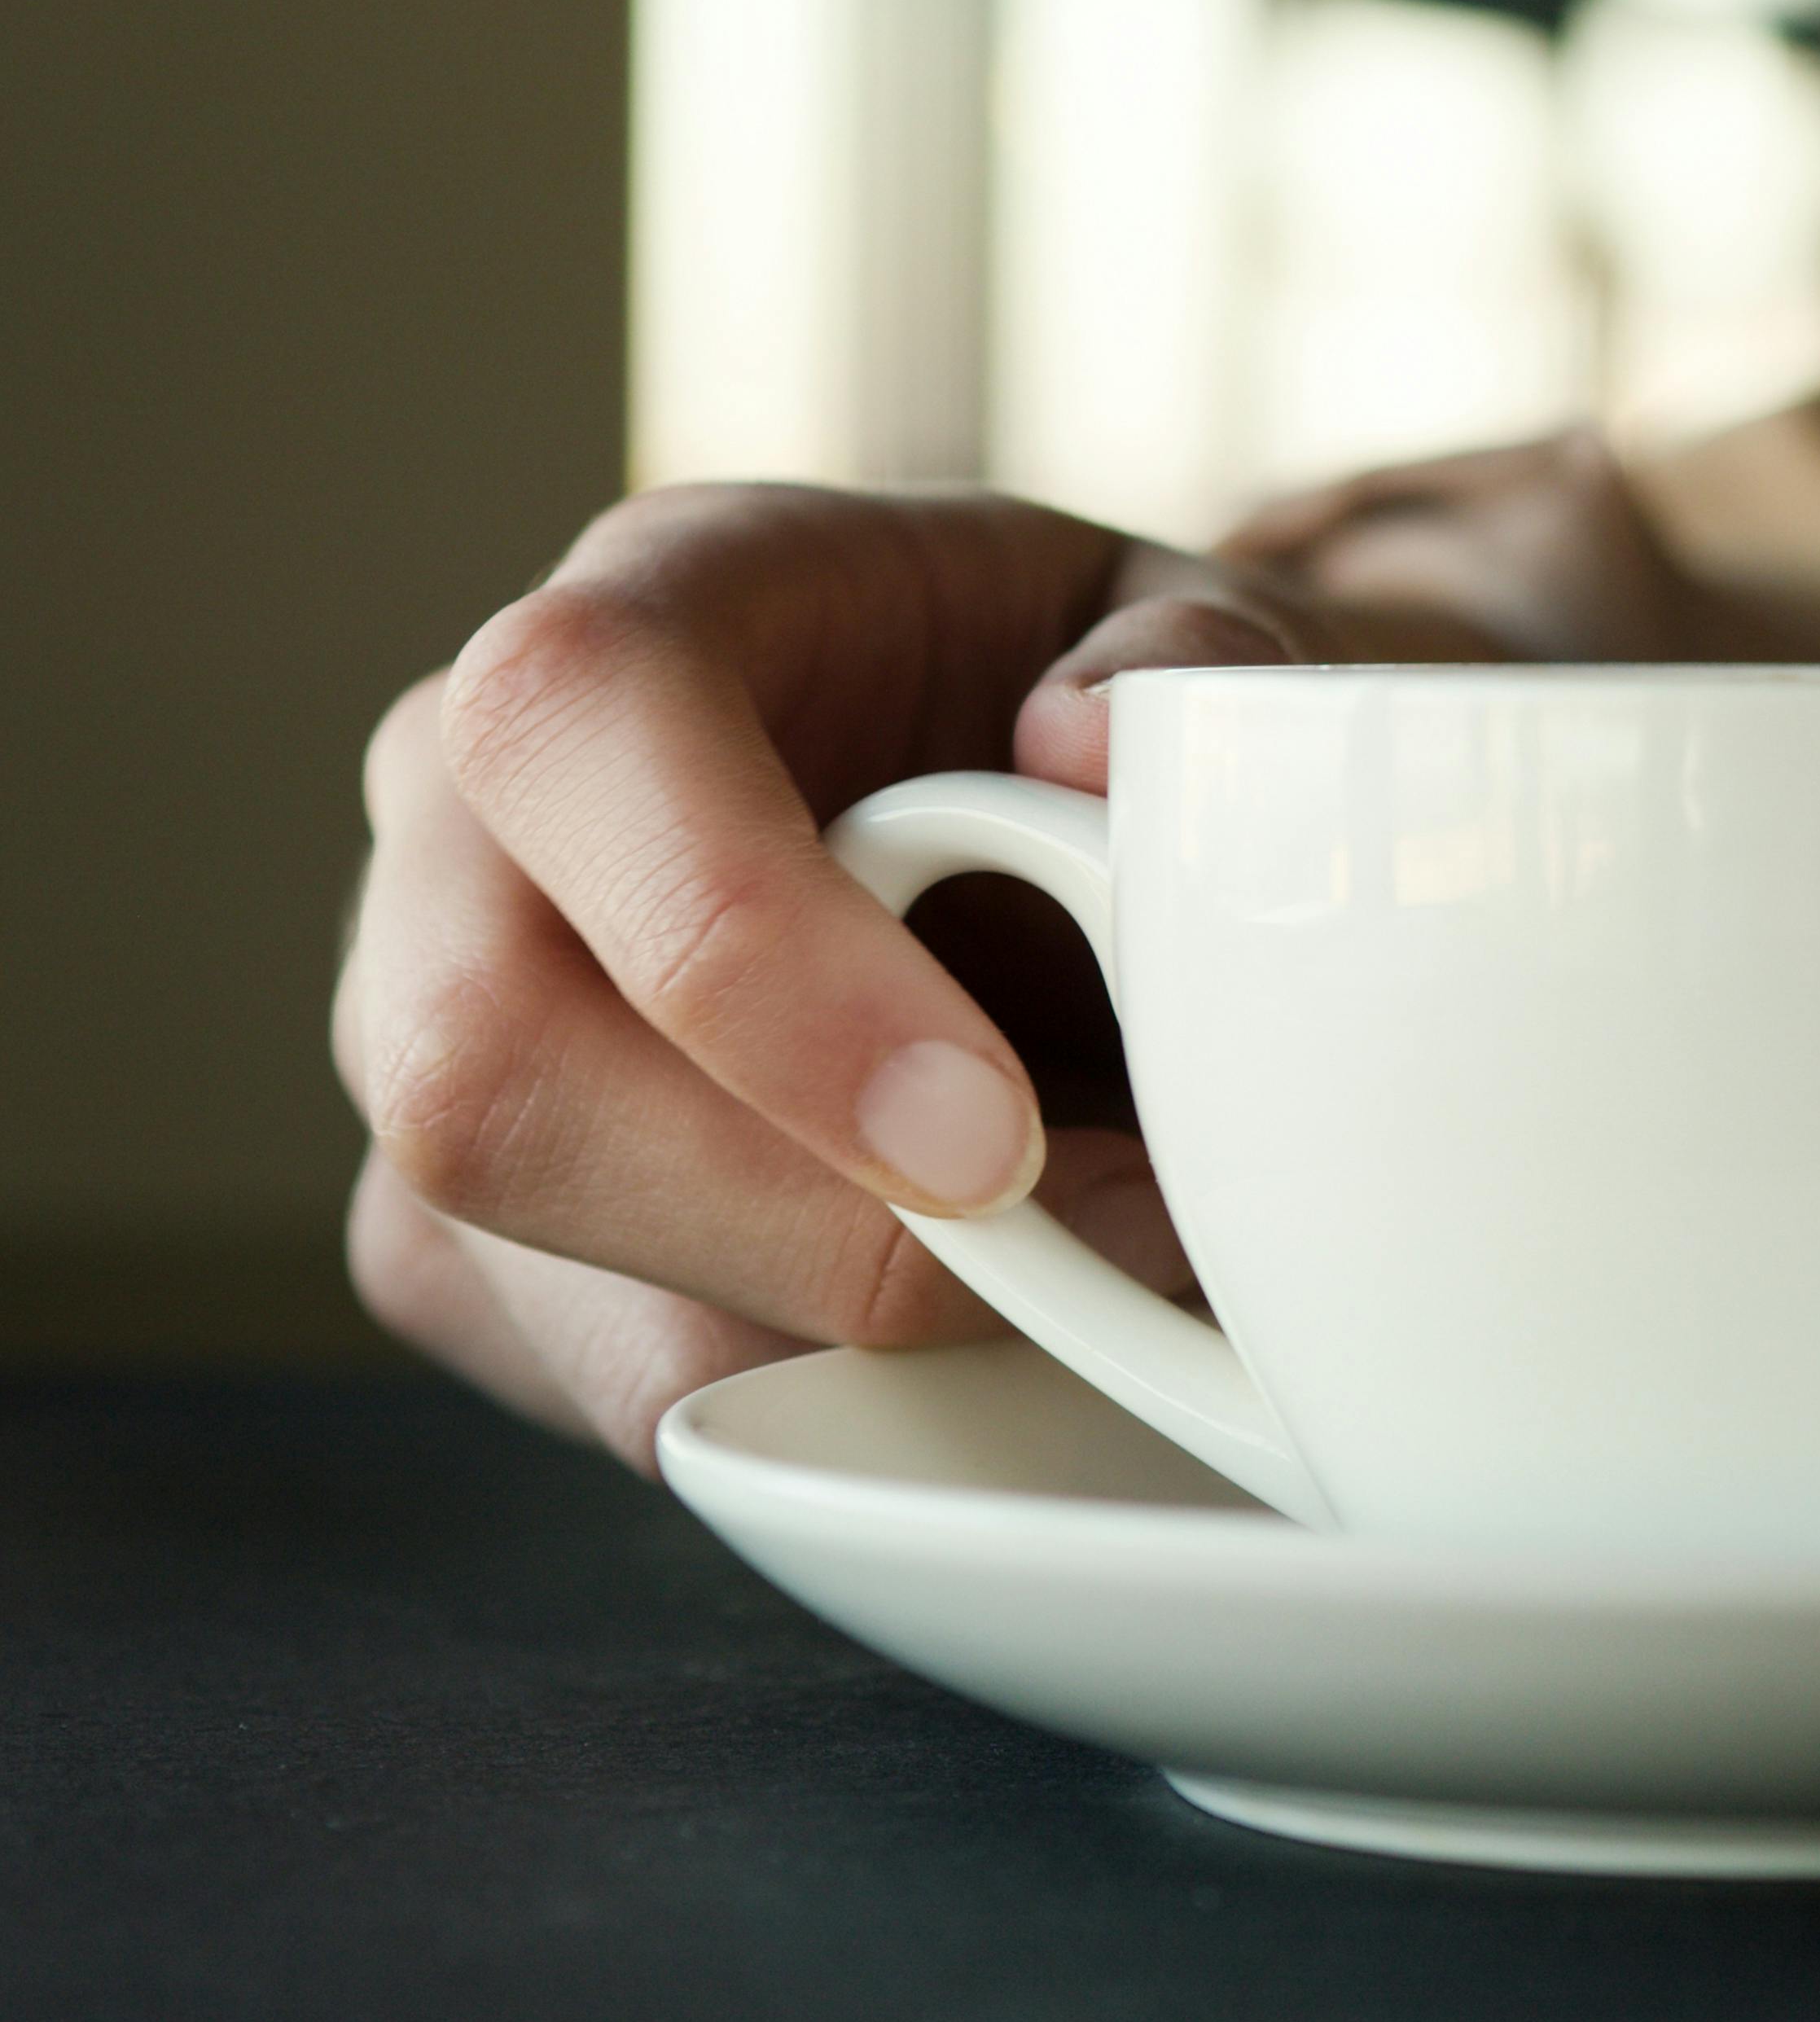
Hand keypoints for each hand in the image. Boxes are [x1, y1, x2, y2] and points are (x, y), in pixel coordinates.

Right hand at [334, 436, 1751, 1462]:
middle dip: (796, 1225)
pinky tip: (984, 1342)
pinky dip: (810, 1406)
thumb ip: (1190, 658)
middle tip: (1080, 1263)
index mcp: (638, 615)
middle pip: (488, 1059)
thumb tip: (1099, 745)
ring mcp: (419, 1026)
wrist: (1038, 827)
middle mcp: (467, 816)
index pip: (576, 723)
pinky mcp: (460, 1227)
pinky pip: (590, 1374)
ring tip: (1080, 1296)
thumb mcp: (1198, 641)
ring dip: (824, 1340)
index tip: (985, 1135)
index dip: (749, 948)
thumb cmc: (1095, 719)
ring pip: (512, 1261)